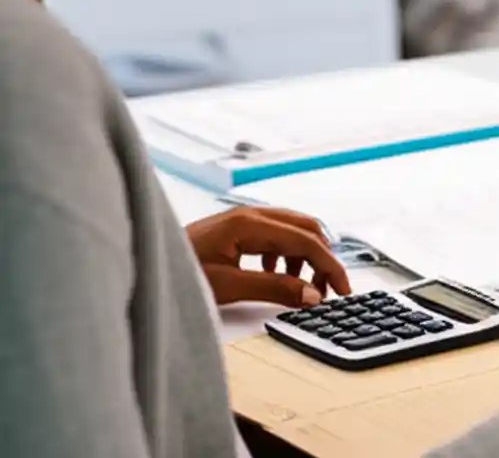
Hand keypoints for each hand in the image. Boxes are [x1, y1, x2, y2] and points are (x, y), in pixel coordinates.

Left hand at [186, 206, 351, 306]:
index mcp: (250, 224)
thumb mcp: (228, 286)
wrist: (143, 262)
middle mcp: (251, 215)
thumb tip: (311, 295)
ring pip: (294, 230)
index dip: (330, 267)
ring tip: (301, 286)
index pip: (306, 241)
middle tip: (329, 289)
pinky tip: (275, 275)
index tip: (343, 290)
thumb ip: (274, 288)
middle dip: (323, 258)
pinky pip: (277, 235)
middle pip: (307, 228)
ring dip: (306, 257)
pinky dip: (287, 255)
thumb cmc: (177, 272)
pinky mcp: (239, 229)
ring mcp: (245, 219)